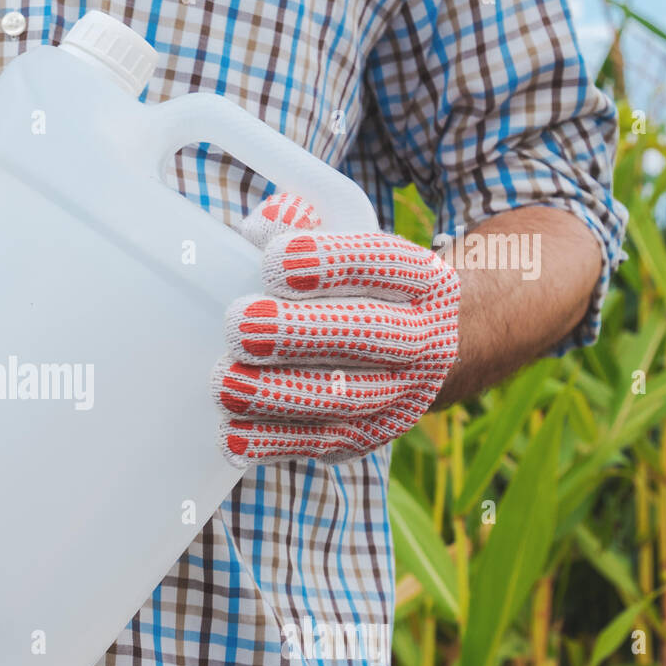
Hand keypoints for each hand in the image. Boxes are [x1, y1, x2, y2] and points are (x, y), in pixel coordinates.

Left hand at [214, 193, 459, 464]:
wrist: (440, 350)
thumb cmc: (366, 287)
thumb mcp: (353, 243)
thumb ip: (307, 221)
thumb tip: (263, 224)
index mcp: (423, 280)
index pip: (382, 265)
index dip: (329, 263)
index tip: (272, 262)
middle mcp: (425, 340)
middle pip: (365, 336)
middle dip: (296, 333)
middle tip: (238, 326)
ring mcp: (401, 395)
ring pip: (343, 399)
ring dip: (278, 394)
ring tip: (225, 384)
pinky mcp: (371, 437)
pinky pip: (322, 443)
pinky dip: (274, 443)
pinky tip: (231, 436)